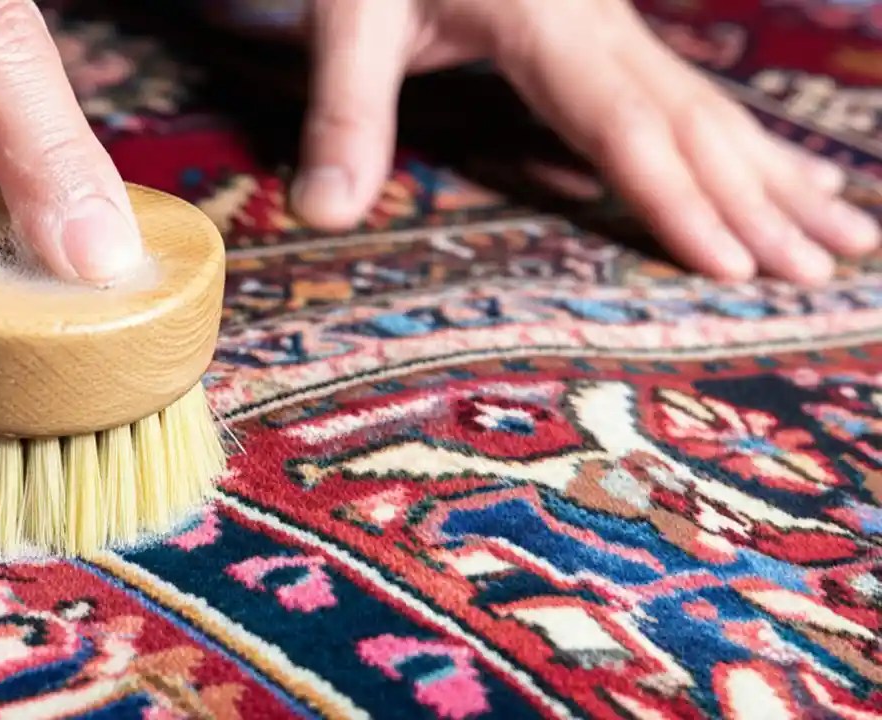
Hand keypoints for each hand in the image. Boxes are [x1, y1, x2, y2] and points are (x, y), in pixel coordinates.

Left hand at [244, 0, 879, 285]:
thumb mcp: (351, 20)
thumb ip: (345, 112)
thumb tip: (325, 212)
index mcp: (546, 24)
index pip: (626, 127)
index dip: (678, 198)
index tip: (733, 265)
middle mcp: (598, 26)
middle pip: (691, 123)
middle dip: (759, 200)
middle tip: (825, 268)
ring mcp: (611, 25)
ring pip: (708, 106)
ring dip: (776, 171)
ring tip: (848, 228)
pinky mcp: (603, 29)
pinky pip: (688, 94)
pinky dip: (743, 140)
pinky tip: (778, 168)